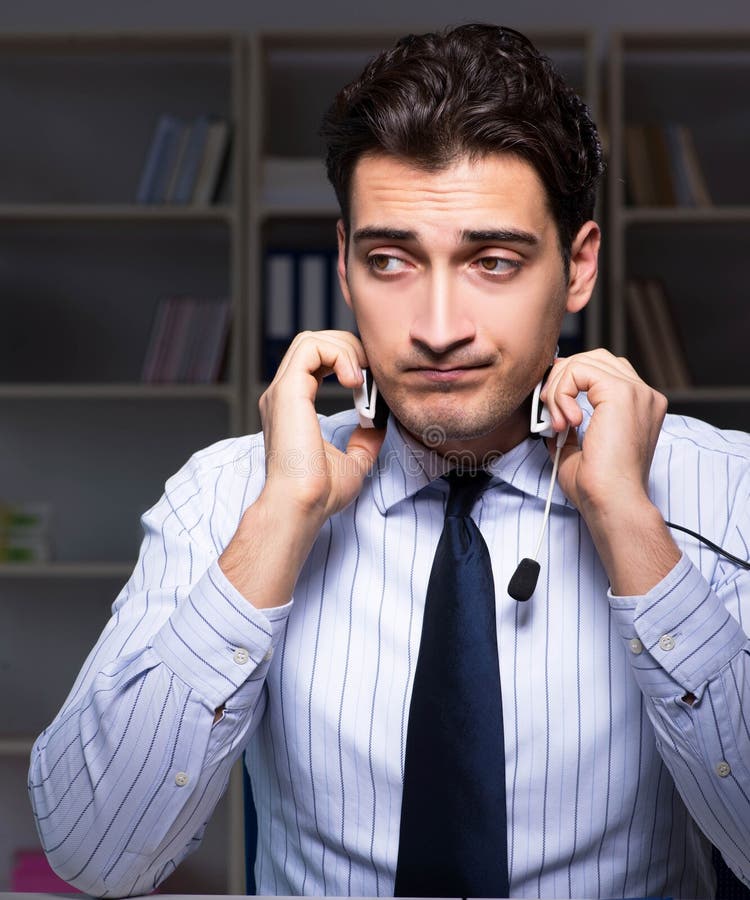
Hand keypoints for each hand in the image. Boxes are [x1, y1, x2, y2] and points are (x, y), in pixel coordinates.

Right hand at [219, 331, 386, 608]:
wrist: (303, 505)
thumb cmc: (320, 493)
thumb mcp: (353, 462)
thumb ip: (364, 441)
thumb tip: (378, 424)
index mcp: (293, 406)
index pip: (315, 360)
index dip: (346, 360)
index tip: (371, 383)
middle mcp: (283, 394)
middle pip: (313, 342)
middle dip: (348, 348)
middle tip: (371, 374)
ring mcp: (282, 391)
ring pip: (310, 339)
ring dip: (344, 349)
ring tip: (362, 377)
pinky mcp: (288, 391)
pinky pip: (312, 348)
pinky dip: (339, 355)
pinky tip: (354, 381)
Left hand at [540, 349, 678, 593]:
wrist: (611, 502)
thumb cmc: (596, 486)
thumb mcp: (576, 447)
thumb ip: (567, 422)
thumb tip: (546, 407)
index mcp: (639, 407)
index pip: (600, 371)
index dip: (570, 384)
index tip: (554, 414)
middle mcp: (644, 395)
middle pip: (593, 359)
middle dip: (562, 381)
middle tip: (550, 415)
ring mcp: (637, 391)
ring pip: (583, 363)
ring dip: (558, 389)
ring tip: (558, 423)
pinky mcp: (621, 393)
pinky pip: (578, 371)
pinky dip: (561, 393)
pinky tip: (565, 421)